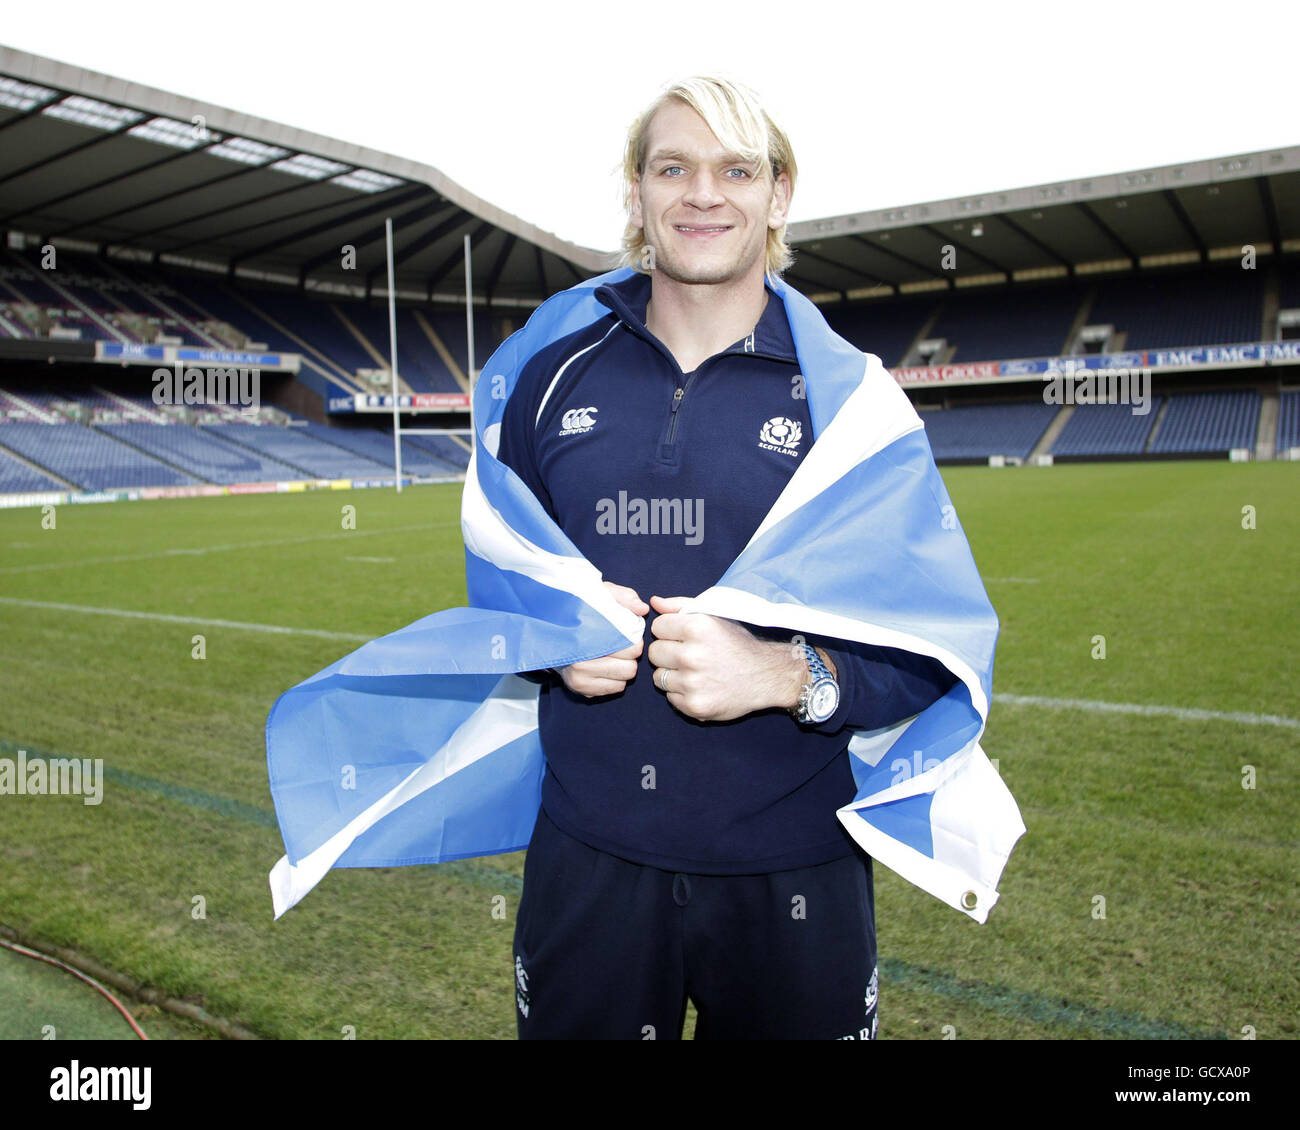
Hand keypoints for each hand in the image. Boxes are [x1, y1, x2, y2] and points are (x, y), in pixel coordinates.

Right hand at [555, 582, 648, 697]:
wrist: (552, 633)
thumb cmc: (582, 612)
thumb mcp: (600, 595)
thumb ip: (622, 597)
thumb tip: (642, 609)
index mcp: (583, 635)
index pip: (627, 646)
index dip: (634, 638)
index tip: (628, 631)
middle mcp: (578, 661)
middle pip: (629, 666)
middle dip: (630, 654)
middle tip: (622, 644)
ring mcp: (578, 678)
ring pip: (625, 678)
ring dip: (624, 667)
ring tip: (614, 654)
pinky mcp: (581, 689)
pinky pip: (616, 688)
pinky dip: (616, 678)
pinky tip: (607, 665)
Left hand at [647, 594, 808, 721]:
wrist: (766, 676)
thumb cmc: (738, 643)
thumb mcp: (715, 616)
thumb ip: (681, 606)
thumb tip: (653, 602)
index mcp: (697, 627)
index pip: (657, 627)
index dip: (669, 631)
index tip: (684, 637)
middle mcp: (692, 655)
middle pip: (654, 652)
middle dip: (667, 653)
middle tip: (689, 655)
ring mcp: (692, 683)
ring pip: (658, 677)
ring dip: (672, 674)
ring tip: (695, 672)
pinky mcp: (694, 706)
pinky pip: (670, 697)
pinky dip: (681, 693)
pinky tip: (700, 687)